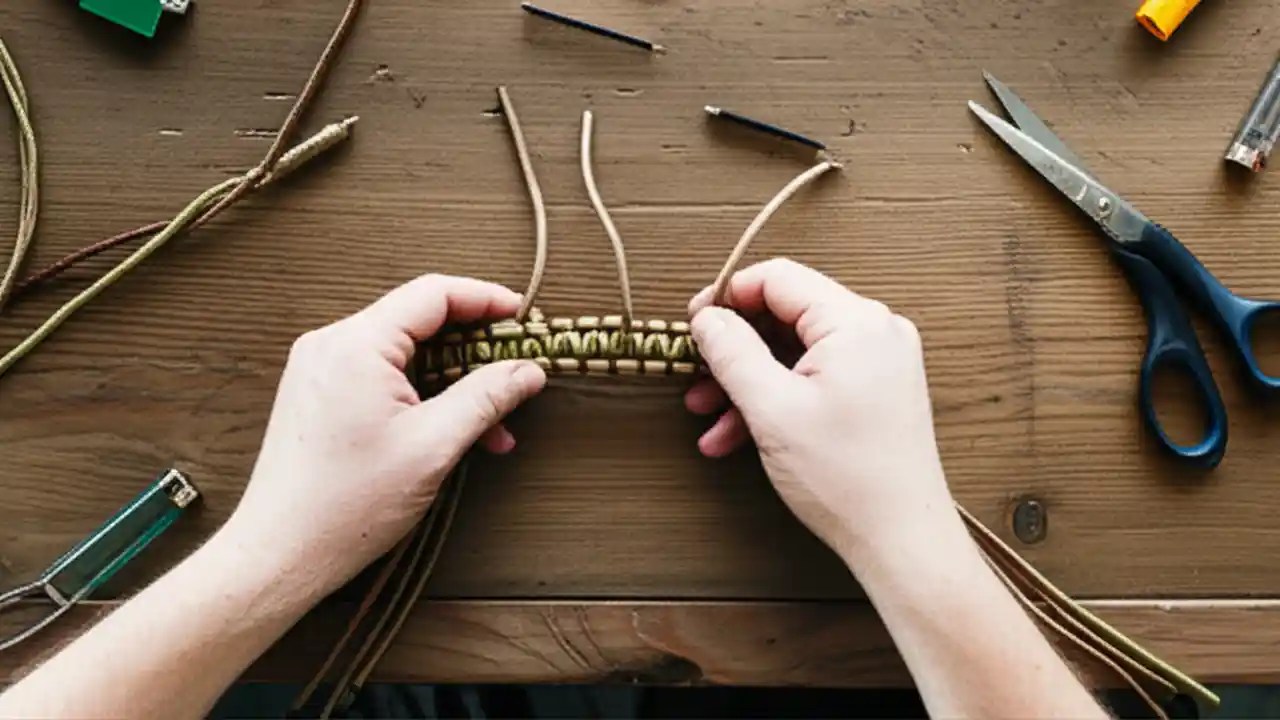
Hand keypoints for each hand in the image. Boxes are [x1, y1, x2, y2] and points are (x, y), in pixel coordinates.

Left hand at [224, 275, 545, 597]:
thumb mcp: (433, 446)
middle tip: (516, 371)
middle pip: (420, 322)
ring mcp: (322, 370)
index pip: (433, 294)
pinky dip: (425, 398)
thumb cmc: (344, 505)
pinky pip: (385, 378)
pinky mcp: (321, 396)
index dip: (485, 299)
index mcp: (355, 344)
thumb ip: (486, 398)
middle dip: (475, 350)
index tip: (522, 316)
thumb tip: (527, 370)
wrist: (281, 553)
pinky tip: (454, 433)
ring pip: (407, 356)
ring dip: (454, 383)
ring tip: (493, 426)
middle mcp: (332, 346)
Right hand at [686, 259, 954, 566]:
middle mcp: (874, 332)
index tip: (694, 322)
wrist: (899, 539)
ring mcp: (878, 362)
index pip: (778, 278)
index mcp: (856, 323)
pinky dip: (774, 398)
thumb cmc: (849, 480)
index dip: (727, 295)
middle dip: (734, 347)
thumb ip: (732, 352)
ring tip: (708, 412)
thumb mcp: (771, 408)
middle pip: (785, 314)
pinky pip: (813, 377)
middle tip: (697, 371)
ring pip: (793, 351)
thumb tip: (708, 318)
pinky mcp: (875, 390)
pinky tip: (737, 433)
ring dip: (747, 379)